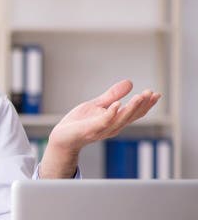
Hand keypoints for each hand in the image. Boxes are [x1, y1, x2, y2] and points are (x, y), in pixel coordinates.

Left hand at [39, 80, 160, 177]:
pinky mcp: (90, 129)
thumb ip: (113, 95)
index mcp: (115, 121)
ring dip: (131, 108)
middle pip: (131, 116)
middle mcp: (112, 127)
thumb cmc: (79, 122)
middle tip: (152, 93)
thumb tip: (130, 82)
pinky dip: (111, 113)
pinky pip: (103, 122)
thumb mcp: (98, 104)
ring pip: (120, 119)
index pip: (134, 113)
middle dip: (142, 105)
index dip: (146, 104)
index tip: (156, 94)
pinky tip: (117, 104)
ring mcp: (102, 129)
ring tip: (140, 96)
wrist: (62, 136)